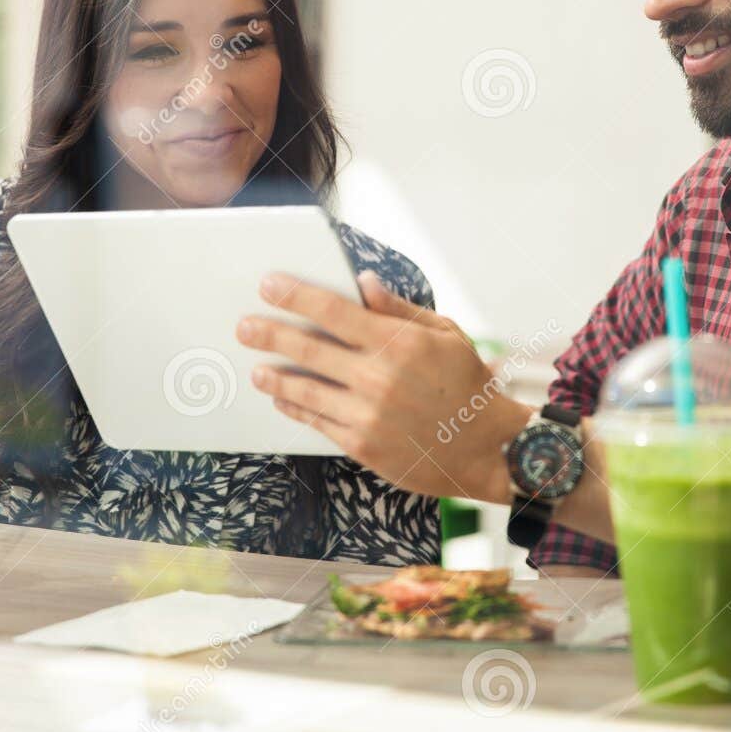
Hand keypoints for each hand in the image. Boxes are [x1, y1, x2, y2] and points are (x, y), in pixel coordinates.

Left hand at [236, 271, 532, 503]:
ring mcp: (367, 414)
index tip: (269, 285)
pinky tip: (283, 397)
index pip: (334, 311)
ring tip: (257, 368)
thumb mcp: (444, 335)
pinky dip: (295, 407)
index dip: (296, 296)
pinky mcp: (362, 445)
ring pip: (306, 389)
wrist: (486, 448)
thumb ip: (399, 310)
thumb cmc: (467, 385)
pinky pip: (318, 421)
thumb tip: (363, 283)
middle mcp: (378, 377)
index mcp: (399, 342)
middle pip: (309, 349)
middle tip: (244, 326)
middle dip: (270, 334)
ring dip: (275, 376)